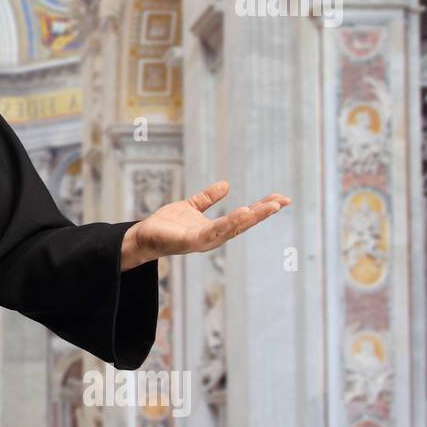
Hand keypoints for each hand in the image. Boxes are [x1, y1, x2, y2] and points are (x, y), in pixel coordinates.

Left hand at [121, 179, 288, 269]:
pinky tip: (243, 213)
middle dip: (264, 213)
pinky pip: (213, 231)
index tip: (280, 198)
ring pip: (233, 228)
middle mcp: (213, 237)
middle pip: (244, 224)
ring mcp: (203, 241)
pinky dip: (230, 223)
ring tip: (269, 206)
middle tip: (283, 201)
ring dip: (252, 218)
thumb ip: (207, 198)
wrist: (143, 237)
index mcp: (215, 229)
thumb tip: (226, 185)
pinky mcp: (191, 241)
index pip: (243, 218)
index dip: (262, 209)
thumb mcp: (191, 207)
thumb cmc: (166, 225)